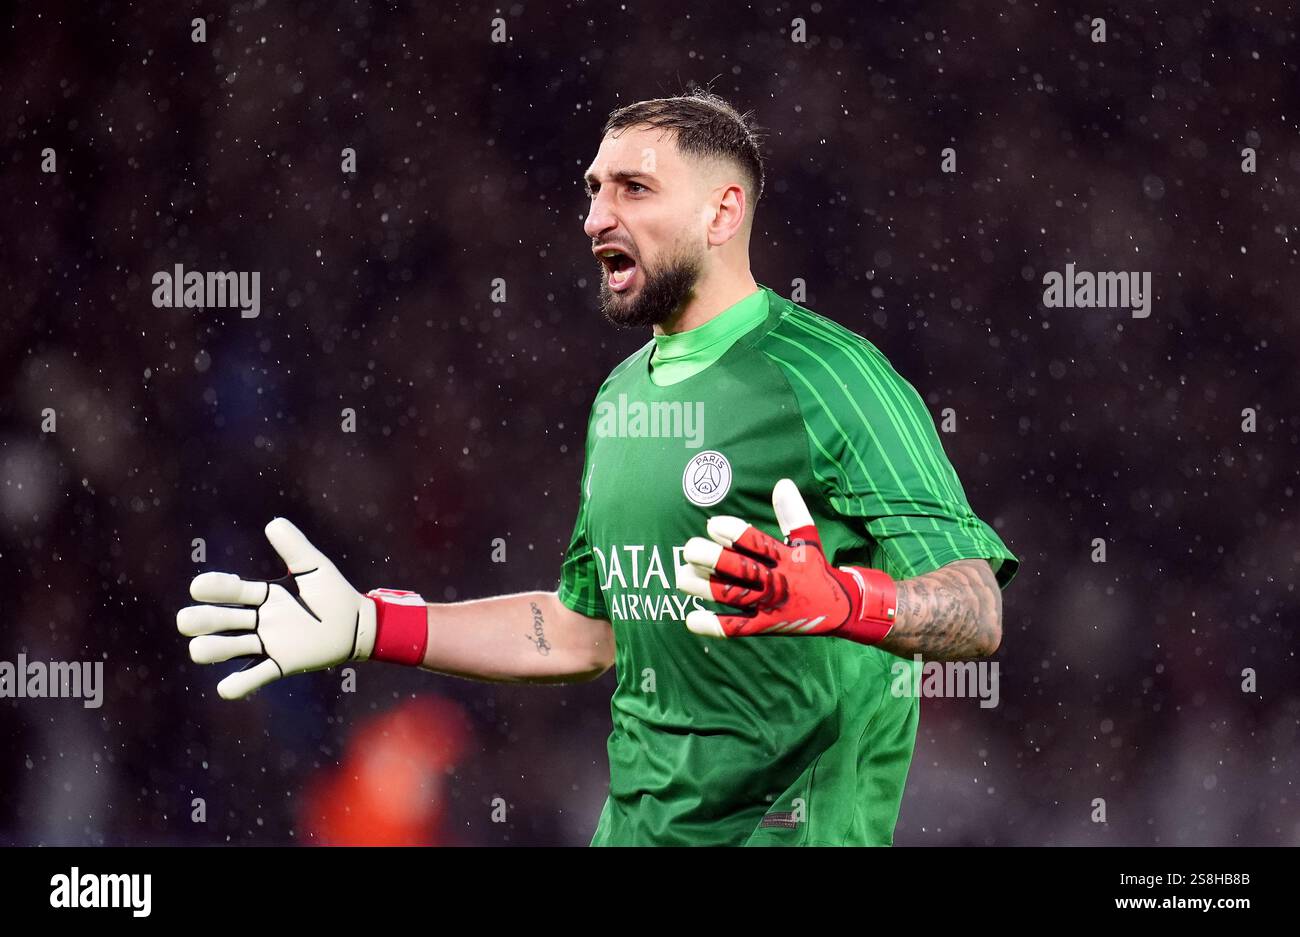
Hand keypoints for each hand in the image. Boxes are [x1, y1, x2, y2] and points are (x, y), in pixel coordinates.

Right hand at [177, 518, 377, 698]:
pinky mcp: (280, 665)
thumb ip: (295, 548)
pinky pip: (251, 679)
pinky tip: (228, 686)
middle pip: (214, 620)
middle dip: (200, 620)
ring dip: (209, 650)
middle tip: (190, 620)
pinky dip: (235, 685)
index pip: (226, 590)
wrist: (359, 625)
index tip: (202, 587)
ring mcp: (267, 644)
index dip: (212, 588)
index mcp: (262, 595)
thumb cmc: (335, 594)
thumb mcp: (315, 567)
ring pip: (222, 649)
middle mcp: (258, 620)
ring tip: (202, 650)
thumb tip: (273, 523)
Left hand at [674, 478, 897, 644]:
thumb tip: (782, 483)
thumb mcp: (807, 542)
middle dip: (713, 559)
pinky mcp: (765, 626)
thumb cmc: (814, 569)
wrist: (839, 609)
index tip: (713, 524)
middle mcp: (776, 582)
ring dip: (705, 588)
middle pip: (740, 570)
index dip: (734, 533)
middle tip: (690, 549)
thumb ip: (793, 513)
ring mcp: (769, 606)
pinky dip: (714, 626)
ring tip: (681, 577)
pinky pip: (736, 628)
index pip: (757, 543)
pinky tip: (691, 619)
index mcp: (785, 558)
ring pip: (733, 596)